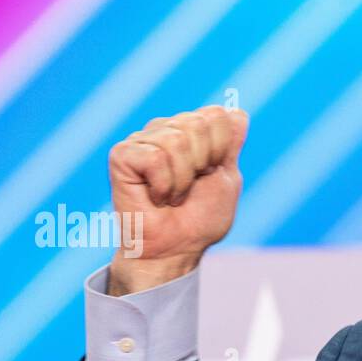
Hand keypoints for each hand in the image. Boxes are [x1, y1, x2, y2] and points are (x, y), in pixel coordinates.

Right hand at [105, 105, 248, 294]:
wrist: (176, 248)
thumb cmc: (200, 218)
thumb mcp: (227, 178)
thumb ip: (231, 145)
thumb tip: (238, 112)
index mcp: (190, 131)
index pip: (217, 115)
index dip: (221, 148)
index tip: (211, 173)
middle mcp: (164, 129)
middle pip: (198, 123)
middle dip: (203, 163)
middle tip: (189, 187)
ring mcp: (142, 140)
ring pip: (177, 141)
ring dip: (183, 180)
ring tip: (173, 195)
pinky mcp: (122, 155)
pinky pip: (155, 158)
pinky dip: (164, 185)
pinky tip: (155, 197)